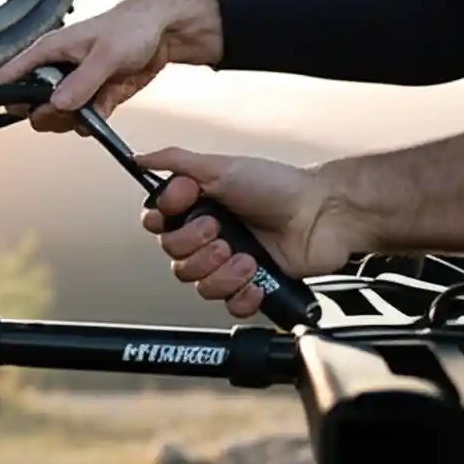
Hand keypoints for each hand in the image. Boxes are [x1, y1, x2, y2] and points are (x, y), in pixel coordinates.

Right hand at [0, 0, 223, 132]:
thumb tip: (58, 104)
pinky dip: (92, 124)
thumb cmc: (132, 26)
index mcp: (50, 51)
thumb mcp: (106, 53)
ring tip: (86, 113)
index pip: (11, 75)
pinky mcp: (96, 97)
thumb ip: (81, 81)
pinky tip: (100, 116)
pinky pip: (85, 120)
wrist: (164, 32)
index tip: (23, 109)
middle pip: (33, 105)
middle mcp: (58, 69)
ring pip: (58, 116)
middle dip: (47, 115)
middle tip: (66, 111)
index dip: (10, 95)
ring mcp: (77, 85)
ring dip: (70, 122)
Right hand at [136, 147, 367, 317]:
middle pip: (174, 259)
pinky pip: (228, 305)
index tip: (187, 208)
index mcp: (198, 208)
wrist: (323, 215)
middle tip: (223, 233)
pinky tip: (256, 279)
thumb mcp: (222, 167)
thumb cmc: (280, 188)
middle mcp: (210, 237)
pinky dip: (241, 295)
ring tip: (246, 258)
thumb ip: (177, 162)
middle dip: (198, 249)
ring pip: (198, 285)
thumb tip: (140, 158)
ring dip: (222, 273)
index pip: (158, 226)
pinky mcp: (250, 285)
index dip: (167, 224)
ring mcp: (229, 263)